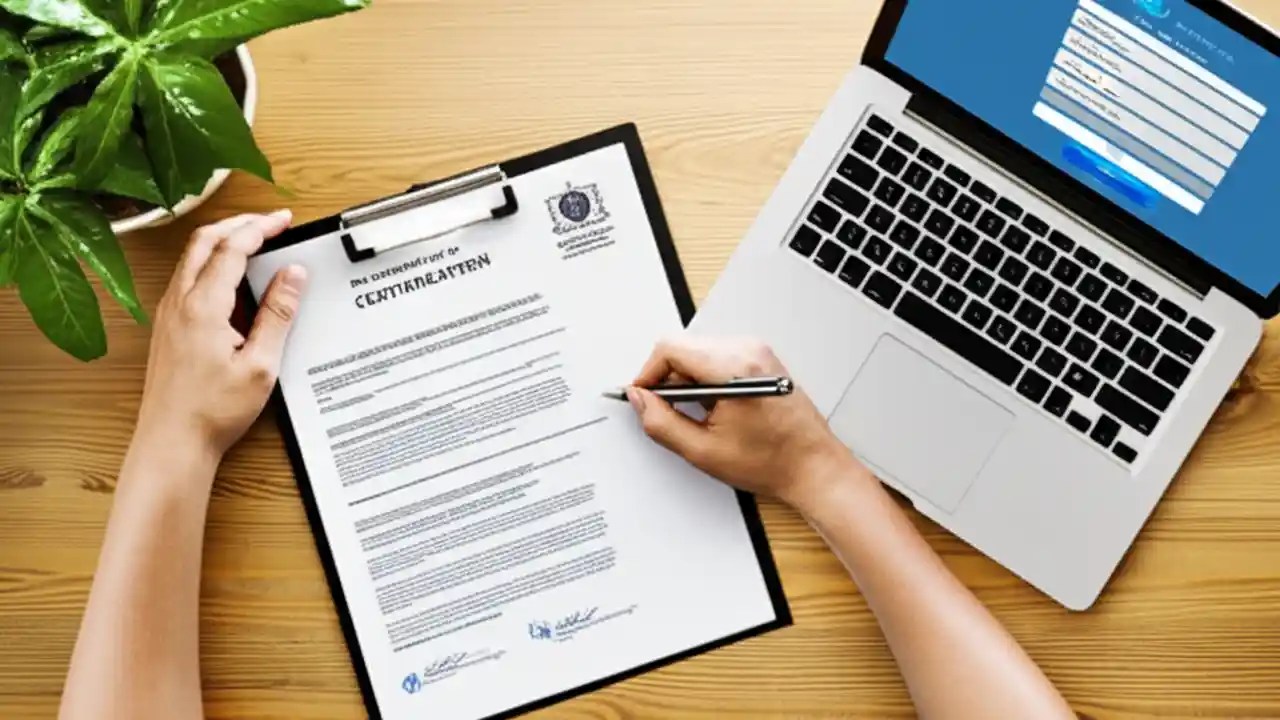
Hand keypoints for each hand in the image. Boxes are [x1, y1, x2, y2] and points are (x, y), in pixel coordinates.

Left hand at [134, 211, 307, 460]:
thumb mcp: (261, 364)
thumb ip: (278, 314)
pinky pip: (186, 278)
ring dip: (223, 241)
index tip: (283, 220)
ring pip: (192, 257)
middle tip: (269, 222)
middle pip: (205, 241)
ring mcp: (168, 313)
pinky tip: (231, 280)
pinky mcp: (166, 326)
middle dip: (239, 224)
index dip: (260, 227)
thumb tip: (293, 276)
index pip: (232, 248)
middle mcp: (178, 302)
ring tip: (254, 243)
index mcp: (203, 306)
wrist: (172, 442)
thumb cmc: (213, 411)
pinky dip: (211, 264)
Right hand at [627, 337, 868, 506]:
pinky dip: (705, 378)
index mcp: (734, 367)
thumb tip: (640, 400)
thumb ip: (661, 422)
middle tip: (668, 412)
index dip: (648, 374)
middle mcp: (748, 350)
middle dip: (667, 378)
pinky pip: (717, 357)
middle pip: (683, 347)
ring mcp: (757, 352)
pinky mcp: (761, 359)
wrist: (813, 466)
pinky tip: (715, 408)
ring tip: (699, 414)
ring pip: (698, 351)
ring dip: (686, 380)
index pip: (670, 349)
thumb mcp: (703, 450)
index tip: (642, 396)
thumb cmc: (773, 461)